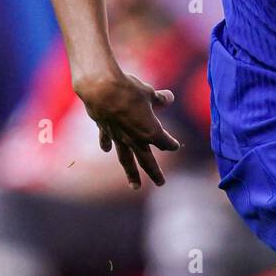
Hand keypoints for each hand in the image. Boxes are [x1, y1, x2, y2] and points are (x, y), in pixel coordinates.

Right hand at [74, 68, 180, 188]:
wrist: (100, 88)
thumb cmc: (129, 89)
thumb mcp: (149, 92)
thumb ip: (159, 99)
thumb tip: (169, 98)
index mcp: (151, 131)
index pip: (164, 142)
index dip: (171, 144)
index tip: (175, 146)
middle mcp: (135, 139)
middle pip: (147, 160)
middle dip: (155, 172)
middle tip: (161, 183)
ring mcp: (119, 137)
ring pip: (126, 159)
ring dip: (131, 173)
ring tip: (135, 186)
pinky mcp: (105, 130)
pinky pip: (107, 140)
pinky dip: (106, 145)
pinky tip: (106, 150)